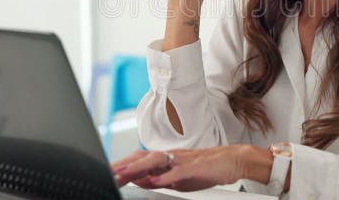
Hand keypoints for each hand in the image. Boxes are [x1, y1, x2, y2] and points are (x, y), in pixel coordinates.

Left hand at [111, 145, 257, 191]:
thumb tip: (140, 182)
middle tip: (107, 173)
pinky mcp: (195, 166)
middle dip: (124, 165)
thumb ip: (160, 178)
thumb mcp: (179, 178)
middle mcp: (172, 156)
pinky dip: (165, 175)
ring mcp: (182, 160)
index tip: (106, 172)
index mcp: (167, 158)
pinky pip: (177, 171)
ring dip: (137, 168)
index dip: (122, 165)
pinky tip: (154, 181)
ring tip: (123, 175)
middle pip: (142, 157)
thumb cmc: (207, 168)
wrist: (232, 160)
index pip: (139, 160)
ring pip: (156, 161)